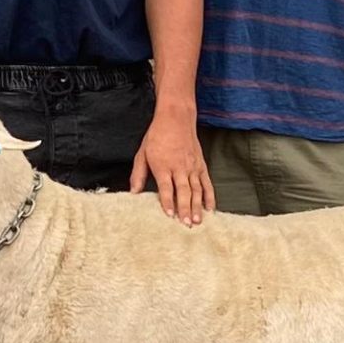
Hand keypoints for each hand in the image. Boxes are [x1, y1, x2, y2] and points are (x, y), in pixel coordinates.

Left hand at [130, 107, 214, 226]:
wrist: (176, 118)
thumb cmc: (157, 136)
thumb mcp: (142, 153)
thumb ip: (138, 174)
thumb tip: (133, 193)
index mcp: (163, 165)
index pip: (166, 187)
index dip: (168, 201)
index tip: (169, 215)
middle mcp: (179, 167)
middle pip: (183, 191)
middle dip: (185, 209)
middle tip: (187, 224)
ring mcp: (192, 167)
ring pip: (196, 189)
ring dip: (198, 206)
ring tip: (198, 221)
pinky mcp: (201, 165)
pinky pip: (206, 183)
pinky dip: (209, 196)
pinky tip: (210, 208)